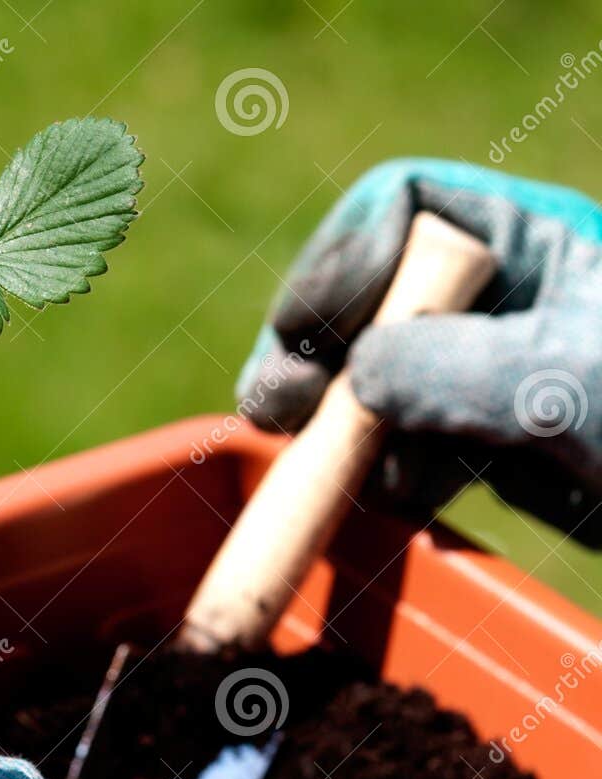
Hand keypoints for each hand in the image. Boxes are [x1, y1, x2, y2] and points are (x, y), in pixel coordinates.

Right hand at [238, 159, 601, 542]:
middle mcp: (502, 298)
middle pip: (364, 296)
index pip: (400, 207)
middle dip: (314, 352)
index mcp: (536, 240)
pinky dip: (382, 473)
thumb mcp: (572, 385)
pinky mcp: (492, 446)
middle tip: (279, 413)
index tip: (308, 332)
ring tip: (351, 473)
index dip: (338, 258)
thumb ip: (454, 367)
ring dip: (342, 427)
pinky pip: (401, 445)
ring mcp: (491, 374)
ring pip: (370, 381)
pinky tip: (402, 499)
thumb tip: (348, 377)